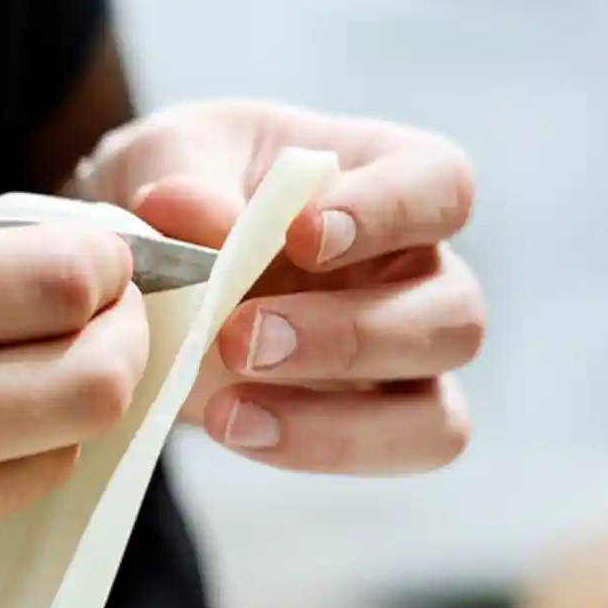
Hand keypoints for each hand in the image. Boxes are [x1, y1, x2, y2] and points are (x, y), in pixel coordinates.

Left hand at [76, 101, 483, 473]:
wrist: (151, 260)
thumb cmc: (190, 182)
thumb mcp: (171, 153)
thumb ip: (187, 177)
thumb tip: (199, 217)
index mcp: (395, 174)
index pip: (438, 184)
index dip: (386, 211)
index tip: (299, 235)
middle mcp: (422, 268)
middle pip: (455, 311)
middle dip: (348, 335)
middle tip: (238, 338)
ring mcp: (409, 355)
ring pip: (437, 410)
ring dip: (338, 420)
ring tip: (227, 408)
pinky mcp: (379, 421)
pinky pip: (393, 453)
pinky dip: (316, 449)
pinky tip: (236, 428)